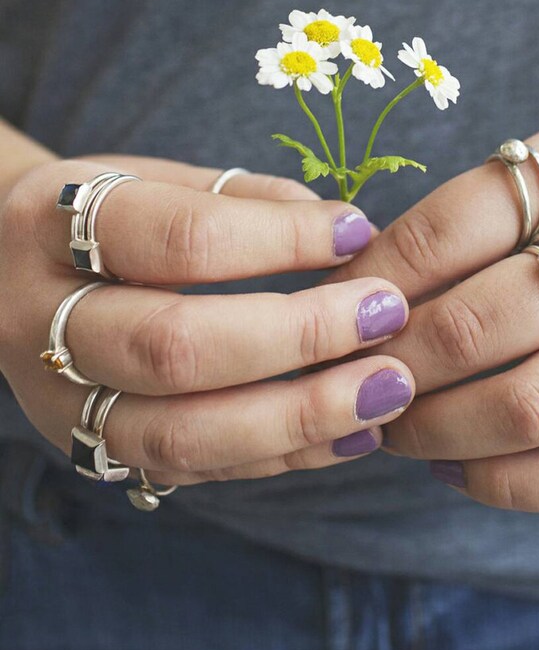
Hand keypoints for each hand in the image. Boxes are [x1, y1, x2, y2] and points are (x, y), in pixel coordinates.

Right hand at [0, 155, 413, 487]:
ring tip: (388, 388)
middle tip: (386, 314)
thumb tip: (343, 229)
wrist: (2, 272)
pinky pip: (193, 473)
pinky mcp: (92, 453)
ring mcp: (60, 402)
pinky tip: (355, 431)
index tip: (357, 232)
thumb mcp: (150, 175)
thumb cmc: (100, 213)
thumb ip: (240, 196)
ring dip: (298, 417)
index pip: (180, 240)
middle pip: (175, 347)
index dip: (280, 240)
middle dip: (297, 337)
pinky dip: (282, 457)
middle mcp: (41, 321)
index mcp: (50, 225)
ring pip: (179, 434)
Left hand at [335, 126, 538, 509]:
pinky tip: (452, 467)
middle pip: (483, 322)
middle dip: (396, 363)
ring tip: (392, 427)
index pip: (446, 230)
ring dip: (440, 427)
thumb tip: (334, 298)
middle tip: (348, 381)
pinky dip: (508, 482)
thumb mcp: (522, 185)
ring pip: (534, 404)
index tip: (324, 315)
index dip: (371, 283)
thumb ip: (443, 229)